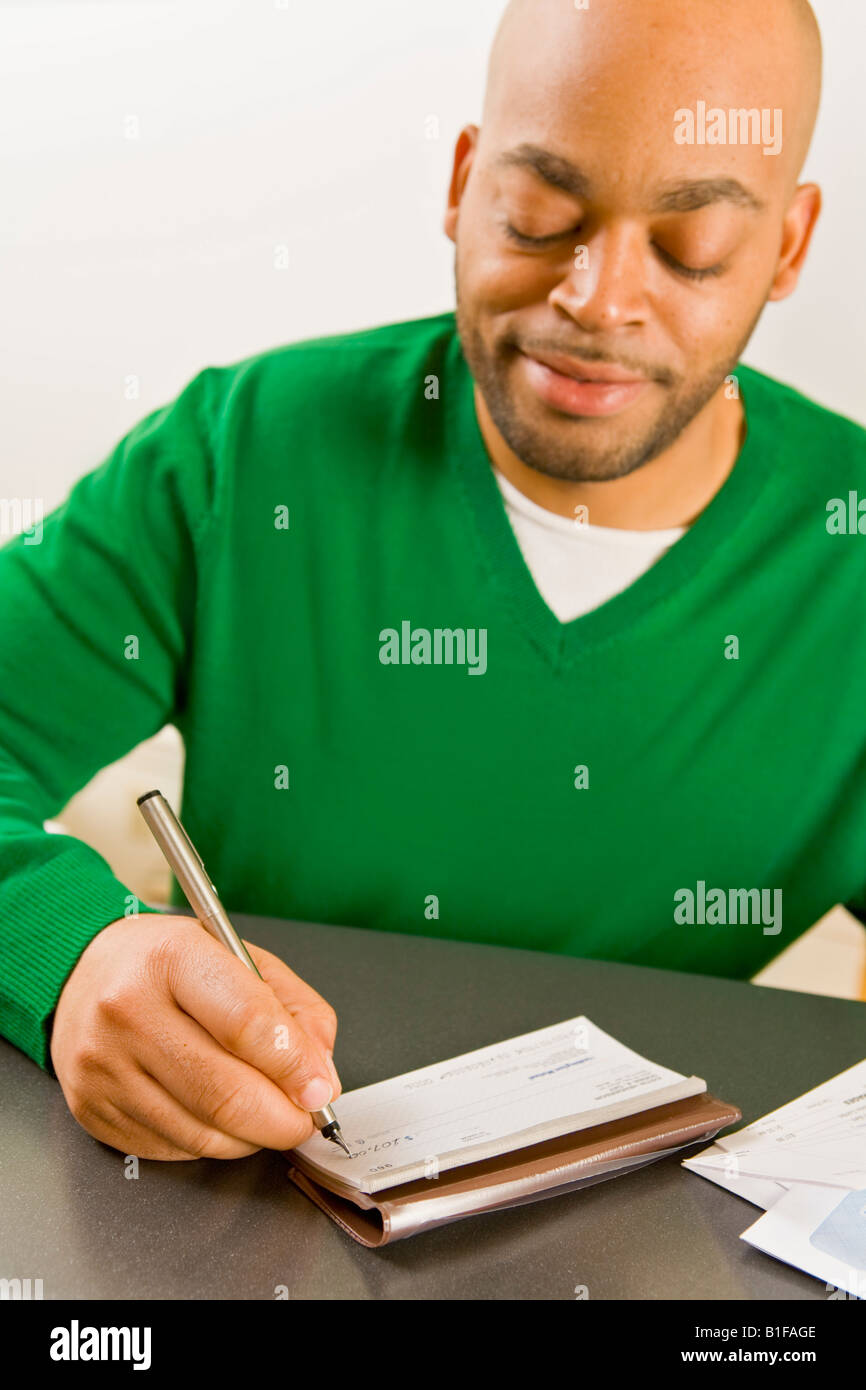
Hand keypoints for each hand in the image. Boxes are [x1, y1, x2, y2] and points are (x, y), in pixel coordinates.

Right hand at [50, 914, 341, 1159]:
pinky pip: (174, 1148)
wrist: (84, 974)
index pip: (246, 1024)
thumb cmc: (170, 964)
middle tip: (305, 1117)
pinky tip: (220, 1117)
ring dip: (252, 1137)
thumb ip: (294, 1009)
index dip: (295, 1066)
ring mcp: (106, 1066)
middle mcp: (129, 1011)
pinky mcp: (94, 1109)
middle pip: (226, 1093)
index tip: (321, 1089)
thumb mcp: (241, 956)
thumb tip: (320, 1076)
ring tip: (267, 1116)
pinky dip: (213, 1143)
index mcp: (172, 958)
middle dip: (282, 1119)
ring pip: (202, 1134)